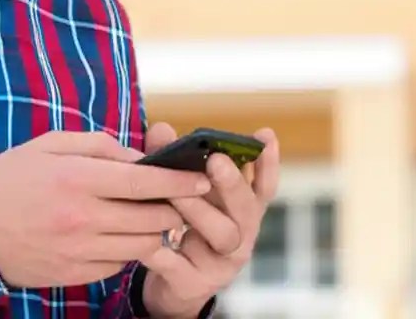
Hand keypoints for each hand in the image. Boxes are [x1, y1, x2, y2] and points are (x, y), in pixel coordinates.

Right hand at [0, 130, 211, 288]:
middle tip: (180, 199)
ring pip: (143, 245)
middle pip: (153, 217)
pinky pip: (120, 265)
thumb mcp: (48, 145)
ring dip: (155, 231)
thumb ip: (97, 145)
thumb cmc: (9, 180)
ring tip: (152, 217)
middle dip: (175, 207)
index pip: (144, 180)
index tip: (202, 178)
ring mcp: (80, 249)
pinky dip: (128, 250)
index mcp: (77, 178)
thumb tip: (138, 155)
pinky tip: (118, 236)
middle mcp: (82, 216)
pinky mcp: (75, 273)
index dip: (179, 180)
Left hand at [139, 123, 280, 317]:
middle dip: (232, 183)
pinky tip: (149, 241)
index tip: (264, 134)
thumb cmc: (181, 229)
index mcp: (240, 212)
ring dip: (199, 210)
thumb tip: (161, 128)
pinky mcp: (195, 284)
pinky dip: (164, 253)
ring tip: (174, 193)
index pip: (262, 187)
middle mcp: (239, 236)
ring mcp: (221, 263)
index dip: (267, 162)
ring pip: (221, 235)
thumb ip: (174, 162)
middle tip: (215, 160)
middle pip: (246, 209)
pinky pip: (181, 267)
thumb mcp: (183, 195)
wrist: (171, 287)